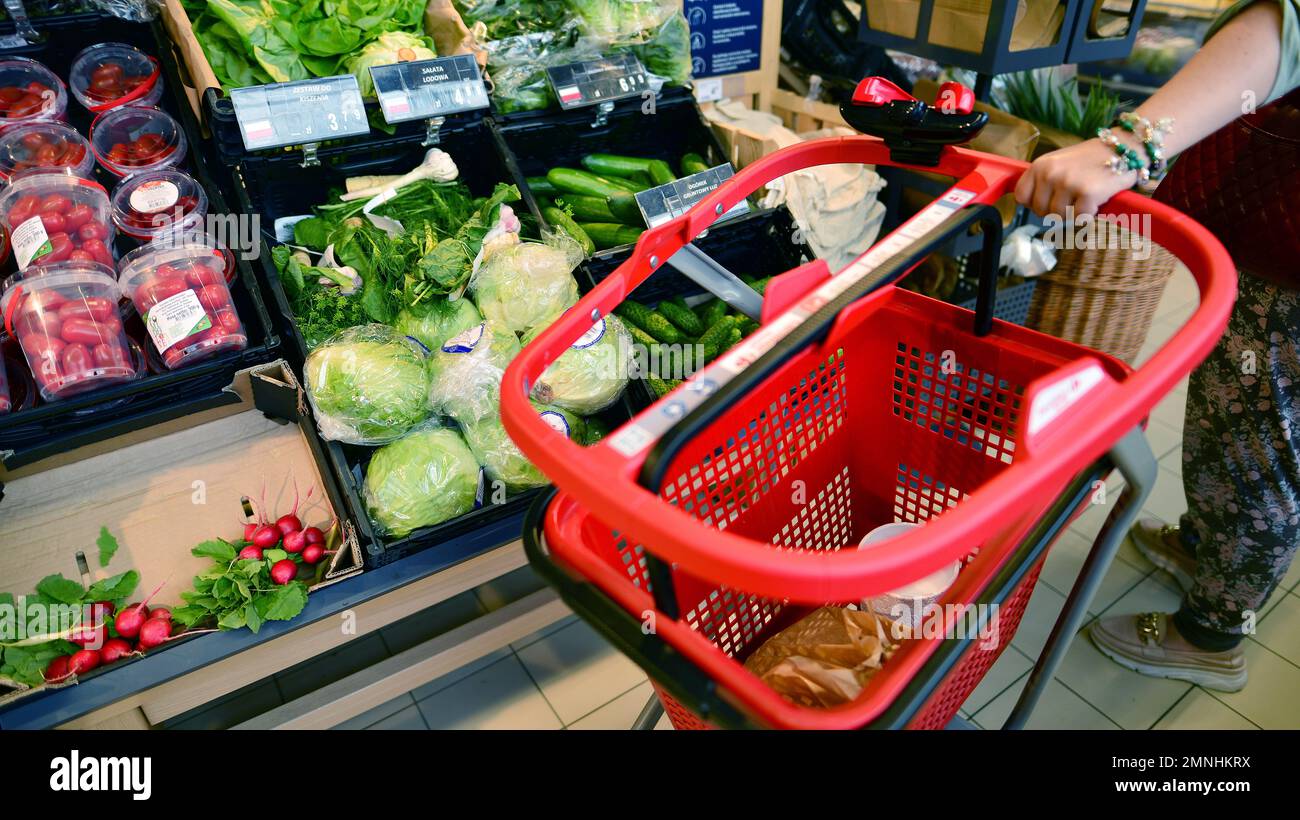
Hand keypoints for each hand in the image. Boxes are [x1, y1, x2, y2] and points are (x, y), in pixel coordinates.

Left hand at [1014, 138, 1136, 218]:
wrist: (1125, 147)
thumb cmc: (1091, 158)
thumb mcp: (1059, 162)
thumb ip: (1043, 181)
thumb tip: (1031, 206)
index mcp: (1040, 165)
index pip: (1021, 196)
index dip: (1034, 203)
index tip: (1049, 201)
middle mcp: (1050, 173)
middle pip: (1040, 211)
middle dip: (1055, 211)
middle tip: (1073, 199)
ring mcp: (1068, 183)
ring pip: (1059, 217)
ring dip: (1072, 213)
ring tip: (1084, 197)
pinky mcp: (1087, 193)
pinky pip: (1079, 218)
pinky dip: (1088, 214)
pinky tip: (1096, 200)